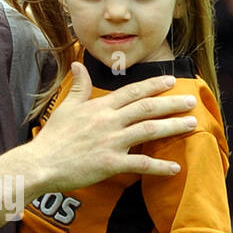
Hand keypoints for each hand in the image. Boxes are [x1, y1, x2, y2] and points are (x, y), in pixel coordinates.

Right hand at [28, 62, 196, 194]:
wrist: (40, 163)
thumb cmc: (52, 137)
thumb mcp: (65, 107)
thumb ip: (78, 87)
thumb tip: (78, 64)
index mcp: (100, 107)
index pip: (133, 92)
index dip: (154, 85)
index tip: (171, 81)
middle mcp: (109, 121)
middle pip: (147, 108)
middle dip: (172, 103)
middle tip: (191, 101)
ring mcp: (111, 142)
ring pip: (149, 130)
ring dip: (173, 127)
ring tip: (192, 124)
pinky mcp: (110, 163)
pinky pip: (141, 164)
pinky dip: (160, 167)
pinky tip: (176, 168)